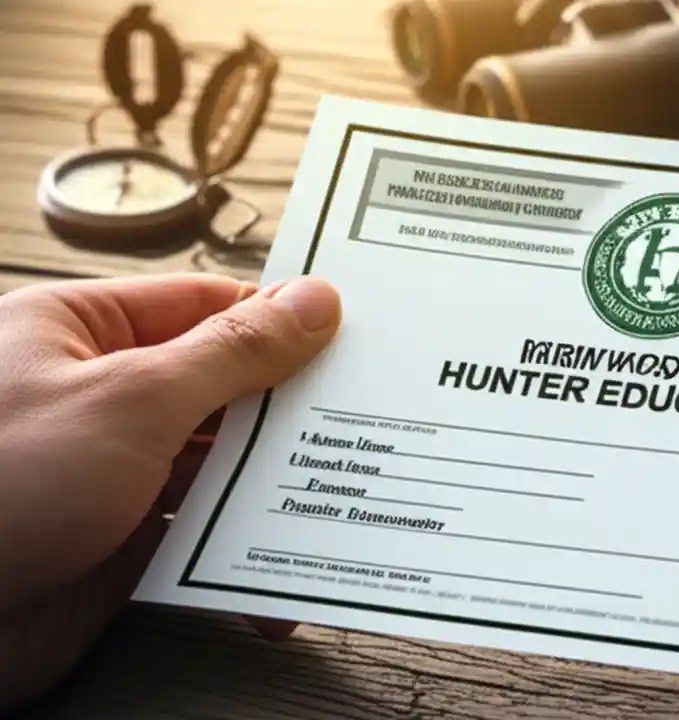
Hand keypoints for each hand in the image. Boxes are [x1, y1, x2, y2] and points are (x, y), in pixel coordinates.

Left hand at [0, 273, 340, 711]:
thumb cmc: (0, 485)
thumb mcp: (132, 399)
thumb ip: (232, 352)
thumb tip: (313, 301)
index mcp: (79, 332)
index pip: (203, 306)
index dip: (279, 321)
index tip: (353, 339)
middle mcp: (96, 396)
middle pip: (220, 388)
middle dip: (286, 414)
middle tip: (362, 422)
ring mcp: (108, 471)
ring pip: (216, 466)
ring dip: (270, 490)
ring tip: (336, 500)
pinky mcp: (117, 541)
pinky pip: (199, 533)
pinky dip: (241, 551)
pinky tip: (278, 566)